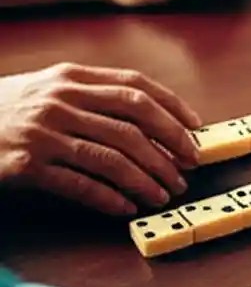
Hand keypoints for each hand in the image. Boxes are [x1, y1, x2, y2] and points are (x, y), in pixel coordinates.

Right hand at [0, 63, 201, 215]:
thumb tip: (147, 117)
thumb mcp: (44, 89)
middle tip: (188, 170)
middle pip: (134, 123)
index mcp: (69, 78)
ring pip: (114, 157)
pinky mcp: (27, 165)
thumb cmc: (3, 112)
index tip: (196, 131)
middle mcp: (59, 100)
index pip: (136, 87)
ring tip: (164, 195)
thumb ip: (88, 95)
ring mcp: (43, 133)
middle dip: (170, 149)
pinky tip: (127, 208)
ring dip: (147, 179)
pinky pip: (82, 184)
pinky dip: (110, 198)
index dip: (173, 110)